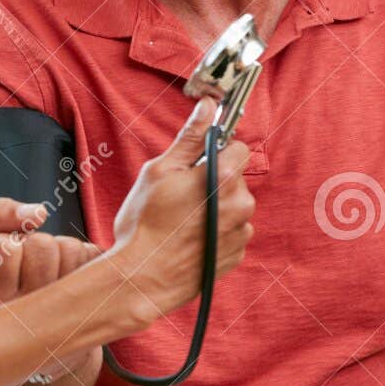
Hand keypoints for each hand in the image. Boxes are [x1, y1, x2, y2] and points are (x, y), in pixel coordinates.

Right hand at [0, 198, 101, 381]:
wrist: (39, 331)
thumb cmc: (6, 275)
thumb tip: (39, 212)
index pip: (3, 247)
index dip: (7, 243)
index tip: (7, 261)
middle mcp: (24, 314)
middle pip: (41, 244)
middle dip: (37, 245)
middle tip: (31, 270)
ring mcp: (62, 314)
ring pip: (69, 248)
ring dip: (62, 253)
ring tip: (52, 278)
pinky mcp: (93, 307)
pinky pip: (93, 255)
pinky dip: (86, 257)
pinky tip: (74, 282)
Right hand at [106, 96, 255, 320]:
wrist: (142, 278)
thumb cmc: (145, 224)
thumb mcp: (160, 171)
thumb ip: (190, 138)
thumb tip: (208, 107)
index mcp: (225, 177)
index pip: (237, 147)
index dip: (215, 151)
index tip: (196, 162)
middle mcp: (241, 204)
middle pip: (235, 177)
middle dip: (213, 181)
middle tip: (180, 195)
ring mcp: (241, 232)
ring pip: (233, 206)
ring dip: (215, 207)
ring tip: (182, 221)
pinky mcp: (237, 254)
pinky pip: (230, 231)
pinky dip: (215, 231)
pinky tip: (189, 239)